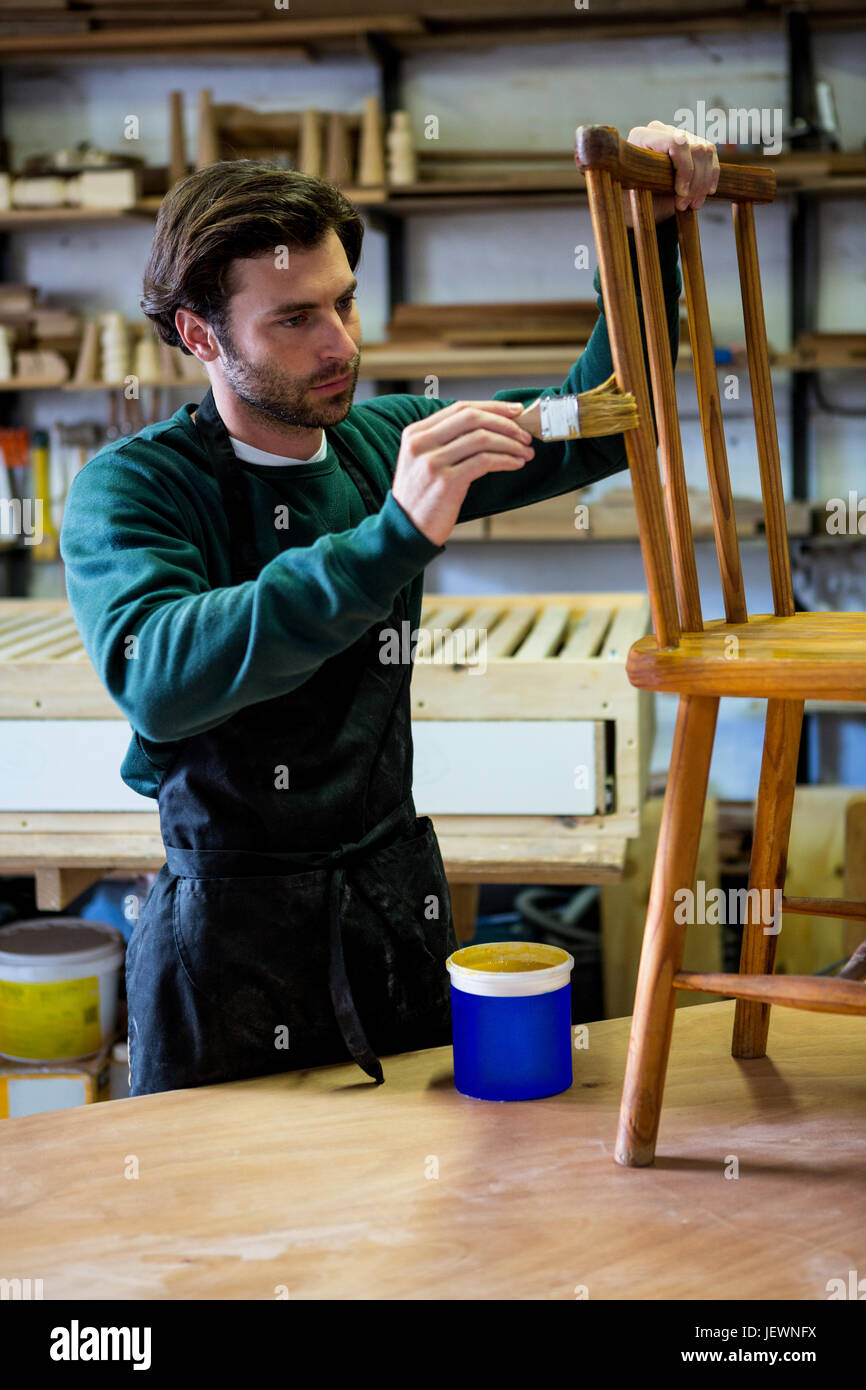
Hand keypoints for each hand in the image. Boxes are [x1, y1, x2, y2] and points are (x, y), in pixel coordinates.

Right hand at [391, 401, 534, 546]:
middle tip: (525, 435)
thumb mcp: (423, 461)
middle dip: (505, 423)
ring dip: (510, 443)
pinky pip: (484, 461)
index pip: (460, 408)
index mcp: (416, 433)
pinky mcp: (446, 482)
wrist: (406, 529)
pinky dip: (505, 460)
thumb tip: (489, 426)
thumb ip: (446, 441)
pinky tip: (515, 464)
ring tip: (525, 452)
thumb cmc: (421, 497)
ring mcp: (433, 462)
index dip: (493, 407)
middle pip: (472, 418)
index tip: (516, 411)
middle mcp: (422, 443)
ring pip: (481, 438)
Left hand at [622, 120, 719, 224]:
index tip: (682, 194)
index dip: (685, 170)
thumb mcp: (633, 198)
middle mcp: (660, 130)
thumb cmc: (630, 201)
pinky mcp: (691, 144)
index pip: (675, 143)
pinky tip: (705, 194)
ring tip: (692, 204)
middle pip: (694, 148)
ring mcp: (677, 134)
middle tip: (686, 205)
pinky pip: (711, 156)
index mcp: (641, 137)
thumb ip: (648, 188)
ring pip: (705, 151)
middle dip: (695, 181)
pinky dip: (711, 177)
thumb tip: (661, 187)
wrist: (636, 203)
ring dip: (702, 182)